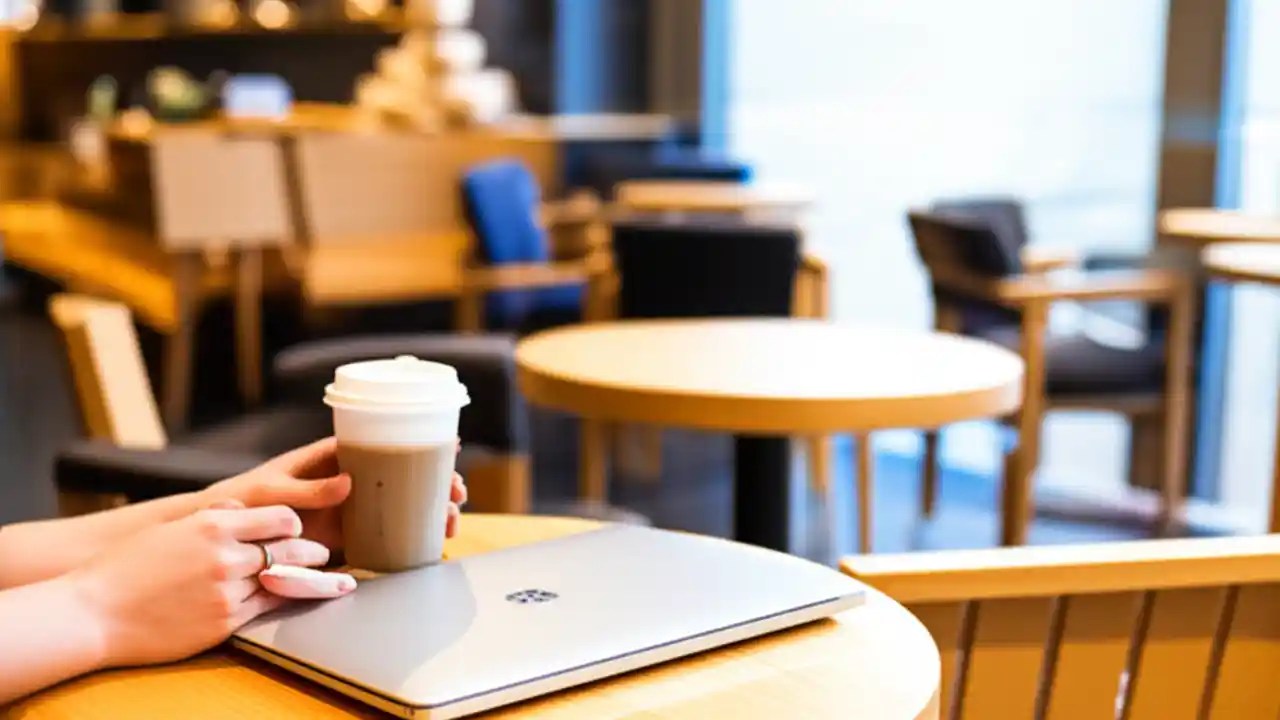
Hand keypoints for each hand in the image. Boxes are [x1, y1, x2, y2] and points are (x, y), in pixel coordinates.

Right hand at [69, 504, 354, 668]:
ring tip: (322, 578)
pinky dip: (276, 601)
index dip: (293, 524)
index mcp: (214, 524)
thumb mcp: (171, 527)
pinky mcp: (224, 622)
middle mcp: (227, 555)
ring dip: (302, 579)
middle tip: (323, 554)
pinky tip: (288, 598)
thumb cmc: (125, 566)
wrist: (92, 611)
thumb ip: (211, 515)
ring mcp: (228, 591)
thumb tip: (240, 508)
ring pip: (281, 581)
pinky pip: (263, 608)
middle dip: (310, 552)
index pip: (280, 518)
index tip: (298, 529)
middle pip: (290, 549)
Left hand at [203, 437, 468, 550]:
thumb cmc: (245, 499)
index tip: (451, 449)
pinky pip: (383, 536)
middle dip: (436, 484)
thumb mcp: (275, 488)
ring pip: (400, 506)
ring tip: (450, 525)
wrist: (223, 536)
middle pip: (403, 476)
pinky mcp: (344, 538)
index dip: (421, 444)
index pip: (385, 444)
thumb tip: (349, 483)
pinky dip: (409, 540)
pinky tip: (430, 547)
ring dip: (429, 513)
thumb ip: (310, 488)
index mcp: (334, 457)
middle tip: (457, 497)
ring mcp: (349, 509)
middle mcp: (348, 480)